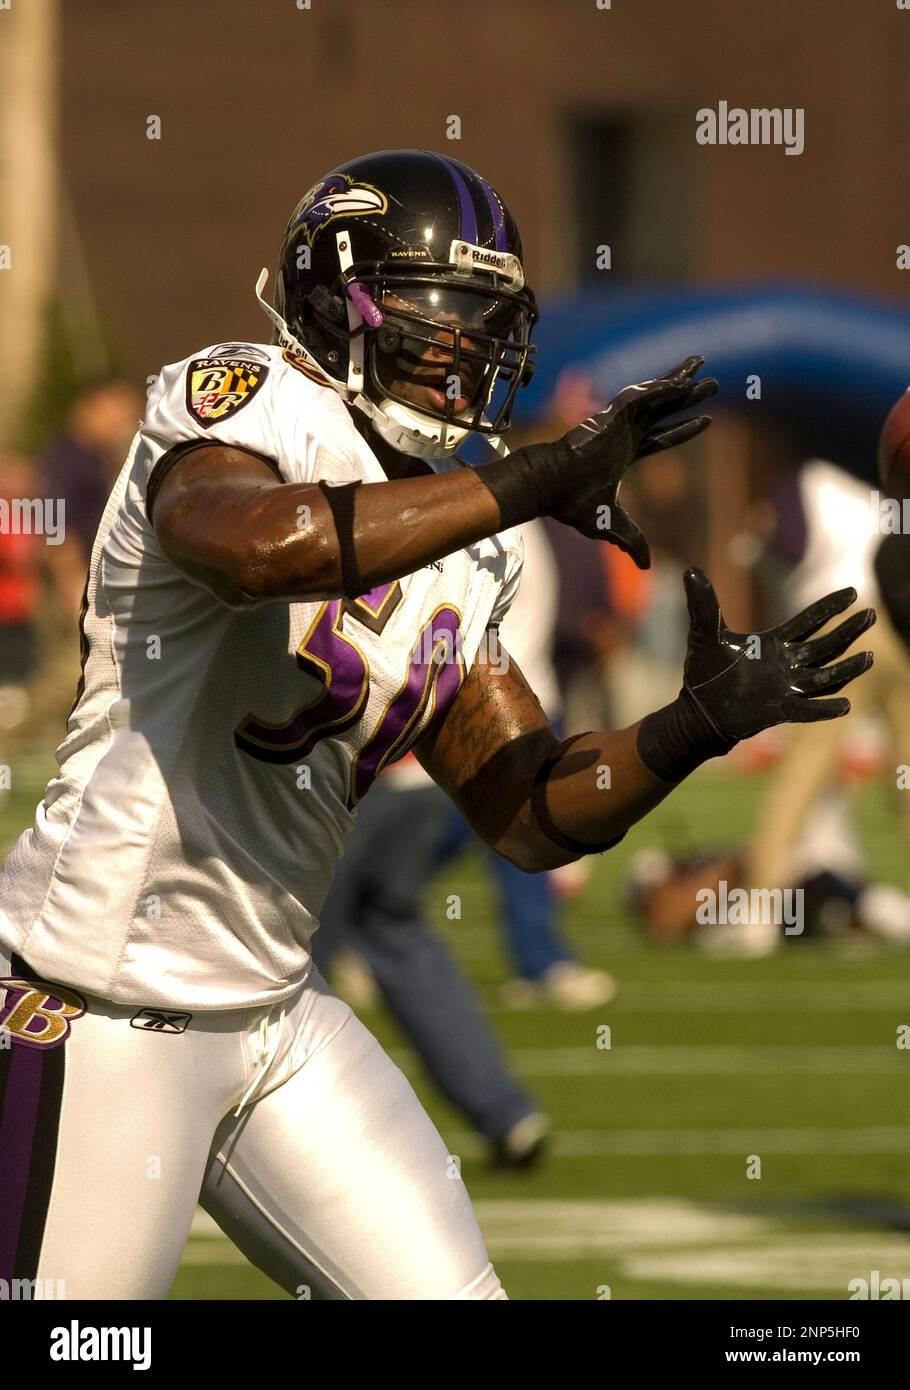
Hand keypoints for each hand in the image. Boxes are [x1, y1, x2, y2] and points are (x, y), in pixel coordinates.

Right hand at [548, 356, 717, 561]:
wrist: (550, 486)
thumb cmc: (572, 503)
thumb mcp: (611, 525)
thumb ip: (631, 540)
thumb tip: (647, 566)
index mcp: (624, 454)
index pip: (661, 438)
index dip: (684, 430)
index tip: (706, 420)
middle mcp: (624, 433)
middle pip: (664, 410)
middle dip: (688, 398)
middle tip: (711, 384)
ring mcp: (619, 422)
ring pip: (657, 396)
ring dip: (681, 382)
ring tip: (703, 367)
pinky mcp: (613, 414)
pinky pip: (643, 397)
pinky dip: (663, 388)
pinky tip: (684, 380)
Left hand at [681, 568, 874, 741]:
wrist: (697, 710)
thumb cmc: (704, 671)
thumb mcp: (703, 633)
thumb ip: (703, 604)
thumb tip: (690, 571)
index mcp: (774, 643)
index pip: (809, 621)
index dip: (830, 607)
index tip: (853, 593)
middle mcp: (786, 664)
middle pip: (825, 646)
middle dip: (847, 631)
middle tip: (870, 615)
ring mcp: (785, 688)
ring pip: (825, 677)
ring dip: (847, 668)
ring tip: (869, 657)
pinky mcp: (779, 710)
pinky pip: (808, 709)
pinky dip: (825, 709)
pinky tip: (845, 705)